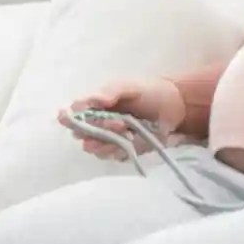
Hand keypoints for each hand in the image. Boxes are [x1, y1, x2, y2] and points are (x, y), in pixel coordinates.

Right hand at [56, 77, 186, 161]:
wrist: (175, 107)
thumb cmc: (150, 91)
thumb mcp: (129, 86)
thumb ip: (109, 92)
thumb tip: (87, 102)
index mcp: (95, 105)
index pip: (73, 115)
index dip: (69, 118)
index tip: (68, 118)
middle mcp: (97, 123)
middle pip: (81, 134)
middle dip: (93, 131)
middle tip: (117, 123)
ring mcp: (109, 139)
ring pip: (94, 147)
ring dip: (106, 142)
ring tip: (126, 130)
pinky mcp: (122, 151)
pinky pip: (111, 156)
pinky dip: (117, 151)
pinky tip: (129, 142)